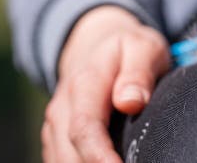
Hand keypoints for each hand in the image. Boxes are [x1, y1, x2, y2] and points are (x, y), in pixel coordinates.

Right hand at [42, 5, 169, 162]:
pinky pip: (61, 162)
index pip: (85, 128)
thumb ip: (139, 72)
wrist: (94, 45)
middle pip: (71, 155)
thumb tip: (131, 102)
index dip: (100, 157)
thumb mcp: (142, 47)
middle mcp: (61, 108)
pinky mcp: (54, 140)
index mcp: (84, 84)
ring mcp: (54, 126)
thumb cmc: (126, 50)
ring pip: (63, 162)